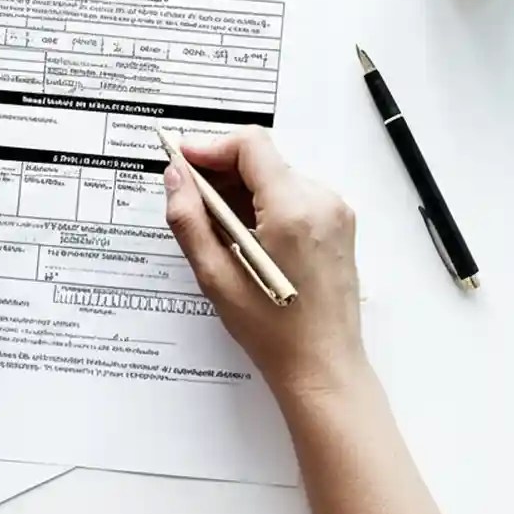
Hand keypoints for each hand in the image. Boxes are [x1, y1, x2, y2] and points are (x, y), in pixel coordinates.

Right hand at [162, 126, 363, 400]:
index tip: (182, 159)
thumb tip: (175, 176)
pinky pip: (294, 195)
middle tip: (189, 198)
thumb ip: (190, 219)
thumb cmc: (275, 333)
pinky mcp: (337, 225)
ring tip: (216, 228)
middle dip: (221, 171)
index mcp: (293, 210)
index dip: (210, 146)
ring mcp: (335, 212)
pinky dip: (263, 204)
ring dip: (241, 190)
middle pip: (262, 159)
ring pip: (276, 176)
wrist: (324, 367)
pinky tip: (244, 236)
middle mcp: (321, 201)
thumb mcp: (216, 276)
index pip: (250, 145)